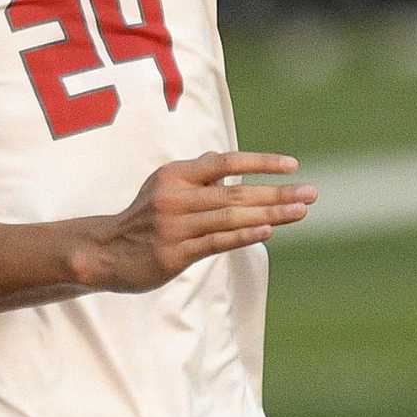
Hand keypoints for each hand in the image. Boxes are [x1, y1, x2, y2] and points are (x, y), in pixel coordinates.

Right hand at [74, 152, 315, 294]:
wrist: (105, 251)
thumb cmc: (144, 217)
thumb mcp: (165, 187)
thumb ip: (198, 179)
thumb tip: (233, 169)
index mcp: (174, 175)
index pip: (223, 162)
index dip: (259, 163)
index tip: (291, 165)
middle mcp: (174, 197)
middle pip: (235, 193)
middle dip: (277, 193)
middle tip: (311, 193)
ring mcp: (174, 226)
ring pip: (230, 218)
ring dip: (270, 215)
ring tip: (301, 212)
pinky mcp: (174, 254)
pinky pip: (217, 242)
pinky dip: (245, 235)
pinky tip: (269, 231)